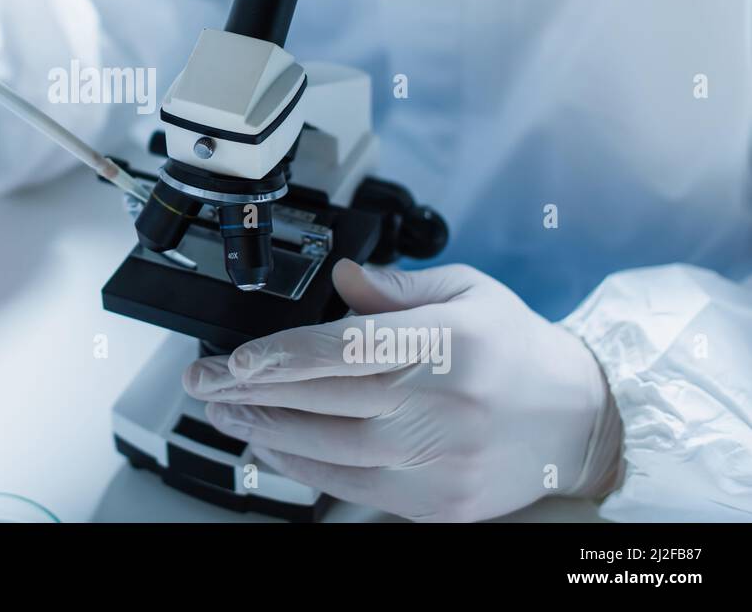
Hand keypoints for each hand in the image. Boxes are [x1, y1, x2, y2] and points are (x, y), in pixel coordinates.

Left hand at [183, 260, 622, 520]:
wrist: (578, 421)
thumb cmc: (516, 350)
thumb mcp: (467, 291)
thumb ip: (398, 287)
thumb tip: (342, 277)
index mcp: (445, 344)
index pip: (345, 350)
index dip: (281, 356)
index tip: (233, 359)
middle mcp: (438, 405)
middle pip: (322, 399)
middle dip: (250, 391)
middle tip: (202, 382)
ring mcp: (435, 461)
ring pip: (326, 448)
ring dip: (264, 431)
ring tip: (224, 412)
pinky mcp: (434, 503)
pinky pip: (350, 487)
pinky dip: (302, 467)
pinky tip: (271, 448)